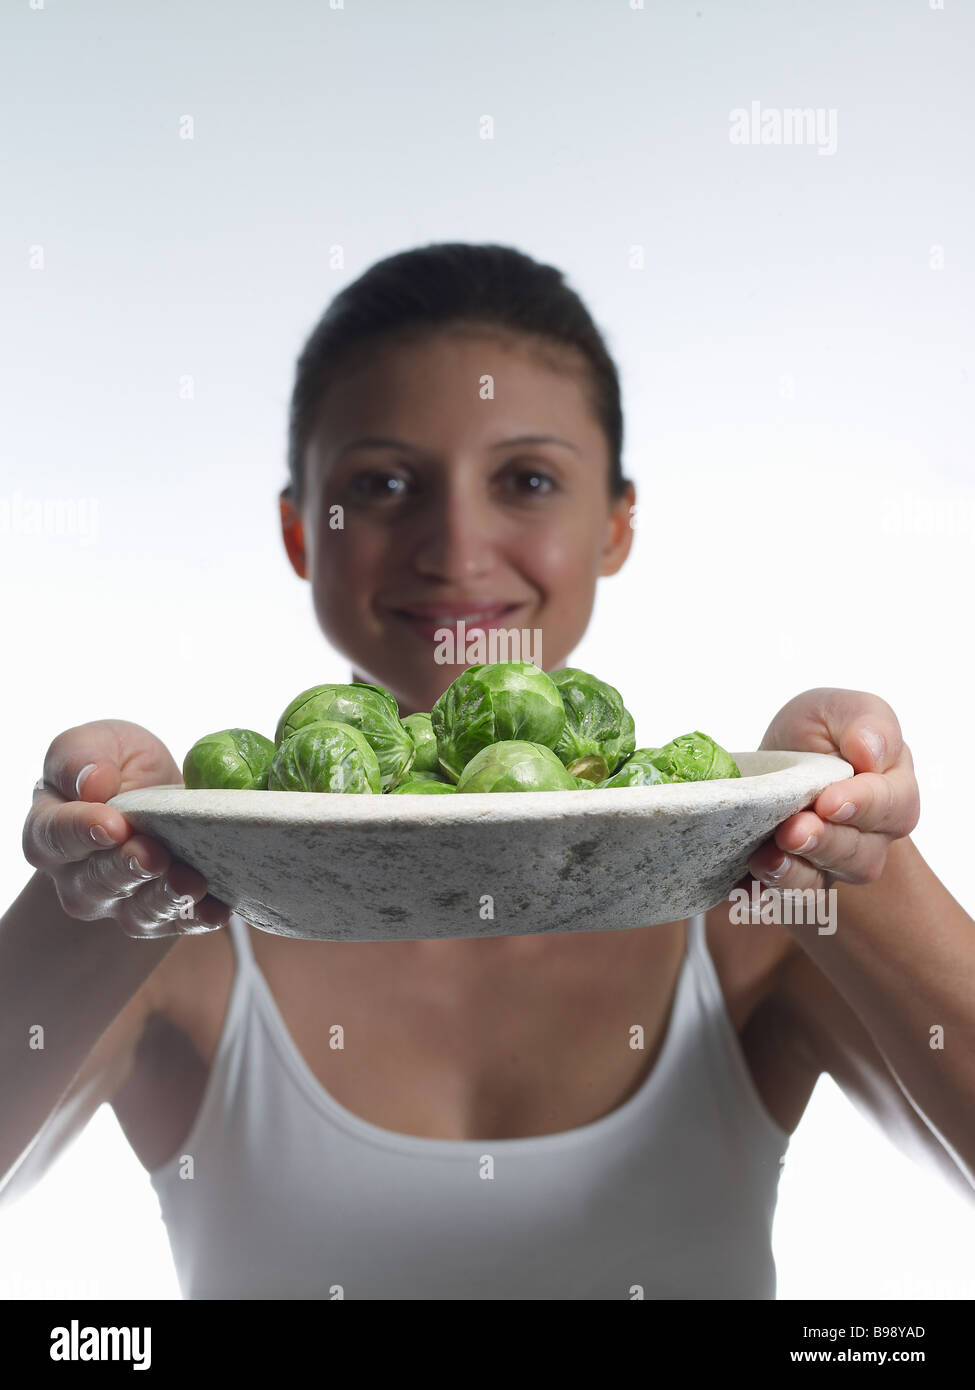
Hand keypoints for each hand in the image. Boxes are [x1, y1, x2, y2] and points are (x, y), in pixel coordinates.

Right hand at [23, 719, 231, 938]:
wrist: (155, 797)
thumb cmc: (116, 766)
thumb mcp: (98, 743)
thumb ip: (81, 757)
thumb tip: (91, 782)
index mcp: (51, 829)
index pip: (55, 836)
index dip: (82, 830)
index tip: (113, 824)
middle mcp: (78, 877)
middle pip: (96, 882)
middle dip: (127, 869)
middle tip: (153, 855)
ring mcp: (119, 903)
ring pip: (136, 912)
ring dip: (164, 898)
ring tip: (190, 882)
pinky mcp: (161, 916)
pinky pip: (178, 924)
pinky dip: (199, 918)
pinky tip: (218, 909)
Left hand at [746, 688, 920, 893]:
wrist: (776, 763)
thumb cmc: (817, 734)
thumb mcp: (838, 708)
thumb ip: (865, 722)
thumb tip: (870, 751)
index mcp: (891, 791)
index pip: (892, 807)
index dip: (862, 805)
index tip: (830, 801)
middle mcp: (868, 838)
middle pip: (860, 855)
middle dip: (824, 843)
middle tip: (792, 830)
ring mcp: (828, 865)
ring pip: (822, 882)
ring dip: (794, 871)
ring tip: (766, 857)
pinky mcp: (790, 880)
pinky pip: (779, 899)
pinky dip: (761, 894)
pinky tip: (743, 884)